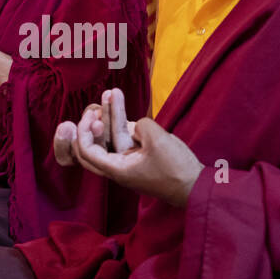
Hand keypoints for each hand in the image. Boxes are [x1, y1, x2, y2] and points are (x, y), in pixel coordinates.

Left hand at [53, 87, 202, 206]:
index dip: (84, 132)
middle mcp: (119, 166)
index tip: (93, 115)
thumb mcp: (158, 140)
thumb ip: (142, 126)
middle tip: (97, 104)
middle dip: (94, 122)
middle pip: (96, 144)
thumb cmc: (175, 169)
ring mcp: (130, 160)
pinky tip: (121, 103)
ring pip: (113, 137)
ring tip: (113, 92)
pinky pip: (126, 137)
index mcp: (117, 169)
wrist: (195, 186)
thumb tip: (136, 126)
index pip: (87, 152)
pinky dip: (124, 121)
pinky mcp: (142, 155)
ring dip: (112, 115)